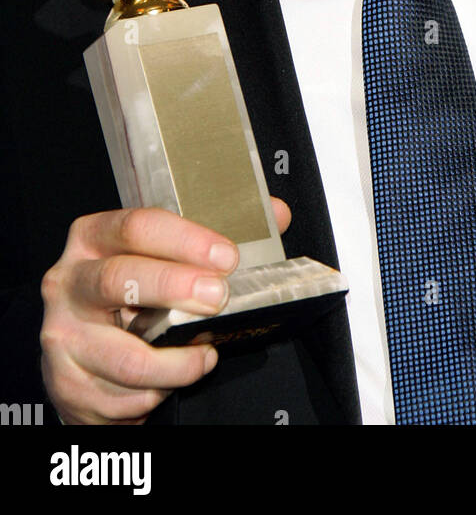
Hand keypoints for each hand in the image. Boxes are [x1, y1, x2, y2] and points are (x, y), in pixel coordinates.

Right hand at [39, 197, 290, 424]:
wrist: (83, 352)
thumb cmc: (129, 295)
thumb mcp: (164, 256)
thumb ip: (215, 236)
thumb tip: (275, 215)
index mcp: (94, 238)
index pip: (137, 226)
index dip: (186, 239)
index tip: (226, 256)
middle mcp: (70, 282)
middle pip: (120, 279)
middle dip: (176, 288)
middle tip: (218, 298)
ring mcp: (65, 336)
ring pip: (127, 356)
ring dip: (177, 363)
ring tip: (204, 357)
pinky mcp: (67, 384)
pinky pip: (124, 395)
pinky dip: (159, 393)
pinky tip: (173, 380)